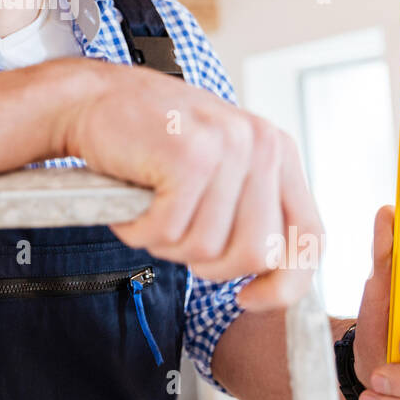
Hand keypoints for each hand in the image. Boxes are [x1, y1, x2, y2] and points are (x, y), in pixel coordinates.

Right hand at [58, 60, 323, 304]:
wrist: (89, 99)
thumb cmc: (147, 140)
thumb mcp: (217, 170)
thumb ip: (250, 211)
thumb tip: (270, 278)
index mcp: (277, 151)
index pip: (310, 236)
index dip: (287, 283)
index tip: (248, 299)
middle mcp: (261, 144)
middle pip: (256, 254)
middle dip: (208, 264)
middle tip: (174, 233)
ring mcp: (227, 147)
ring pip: (207, 248)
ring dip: (165, 242)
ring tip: (148, 207)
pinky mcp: (189, 156)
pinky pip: (168, 231)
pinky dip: (139, 230)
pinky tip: (130, 200)